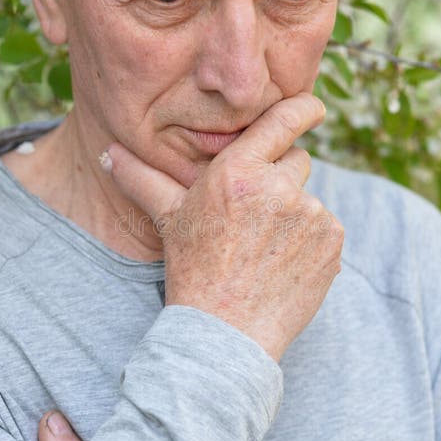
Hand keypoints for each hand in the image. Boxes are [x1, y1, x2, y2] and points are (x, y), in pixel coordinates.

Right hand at [107, 92, 343, 360]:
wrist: (225, 332)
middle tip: (254, 217)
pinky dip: (312, 242)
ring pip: (309, 198)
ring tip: (264, 249)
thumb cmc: (193, 272)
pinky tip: (283, 263)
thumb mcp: (169, 220)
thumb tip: (108, 154)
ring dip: (295, 214)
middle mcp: (279, 186)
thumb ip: (142, 179)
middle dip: (281, 179)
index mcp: (238, 171)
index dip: (302, 109)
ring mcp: (311, 214)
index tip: (312, 108)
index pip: (284, 119)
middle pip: (296, 160)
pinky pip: (326, 228)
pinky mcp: (332, 241)